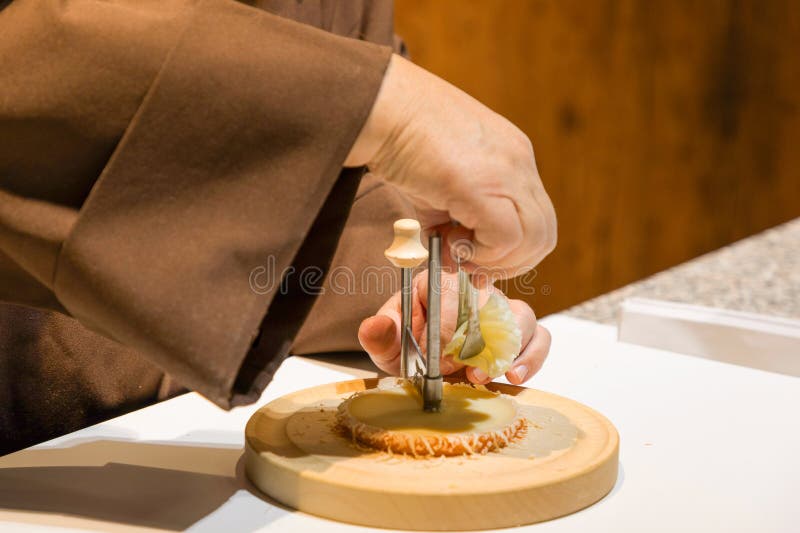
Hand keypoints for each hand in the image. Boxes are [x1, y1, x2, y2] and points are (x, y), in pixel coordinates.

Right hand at [345, 54, 556, 282]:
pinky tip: (449, 242)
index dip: (512, 251)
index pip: (536, 218)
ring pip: (533, 239)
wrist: (380, 106)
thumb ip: (451, 218)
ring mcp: (507, 172)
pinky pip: (506, 239)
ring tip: (455, 251)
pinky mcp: (485, 186)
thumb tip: (454, 257)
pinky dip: (481, 254)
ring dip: (494, 261)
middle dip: (509, 263)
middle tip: (470, 265)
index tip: (477, 261)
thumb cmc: (400, 136)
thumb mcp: (437, 181)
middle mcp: (519, 162)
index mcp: (513, 156)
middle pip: (544, 234)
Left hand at [357, 271, 550, 384]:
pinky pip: (540, 337)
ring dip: (507, 350)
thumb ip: (380, 336)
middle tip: (460, 371)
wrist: (423, 364)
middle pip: (490, 301)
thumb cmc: (406, 347)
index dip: (447, 329)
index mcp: (438, 282)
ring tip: (482, 376)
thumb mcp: (388, 345)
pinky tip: (514, 377)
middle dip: (476, 341)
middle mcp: (475, 289)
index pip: (452, 292)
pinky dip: (532, 357)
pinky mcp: (519, 332)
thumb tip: (374, 326)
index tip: (436, 359)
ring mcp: (501, 309)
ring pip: (521, 317)